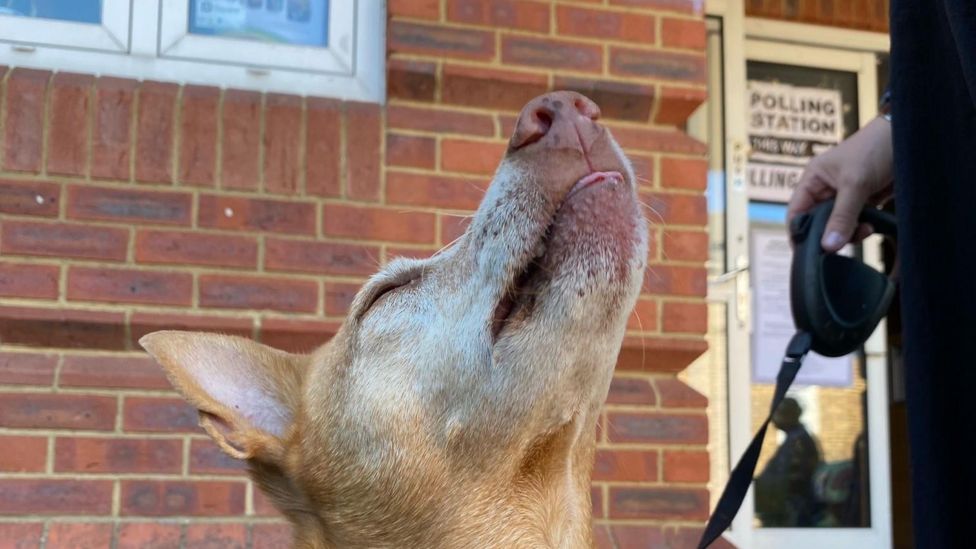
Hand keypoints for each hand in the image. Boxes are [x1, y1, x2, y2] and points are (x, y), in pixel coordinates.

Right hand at [787, 117, 893, 251]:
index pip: (796, 212)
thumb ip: (842, 216)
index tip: (808, 253)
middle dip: (828, 235)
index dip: (798, 232)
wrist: (911, 138)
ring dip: (849, 234)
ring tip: (864, 230)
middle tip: (841, 247)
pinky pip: (855, 223)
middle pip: (816, 223)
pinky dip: (861, 229)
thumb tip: (828, 247)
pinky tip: (871, 226)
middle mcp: (825, 189)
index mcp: (813, 180)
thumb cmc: (875, 150)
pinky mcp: (864, 202)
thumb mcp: (855, 184)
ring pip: (837, 226)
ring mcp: (845, 197)